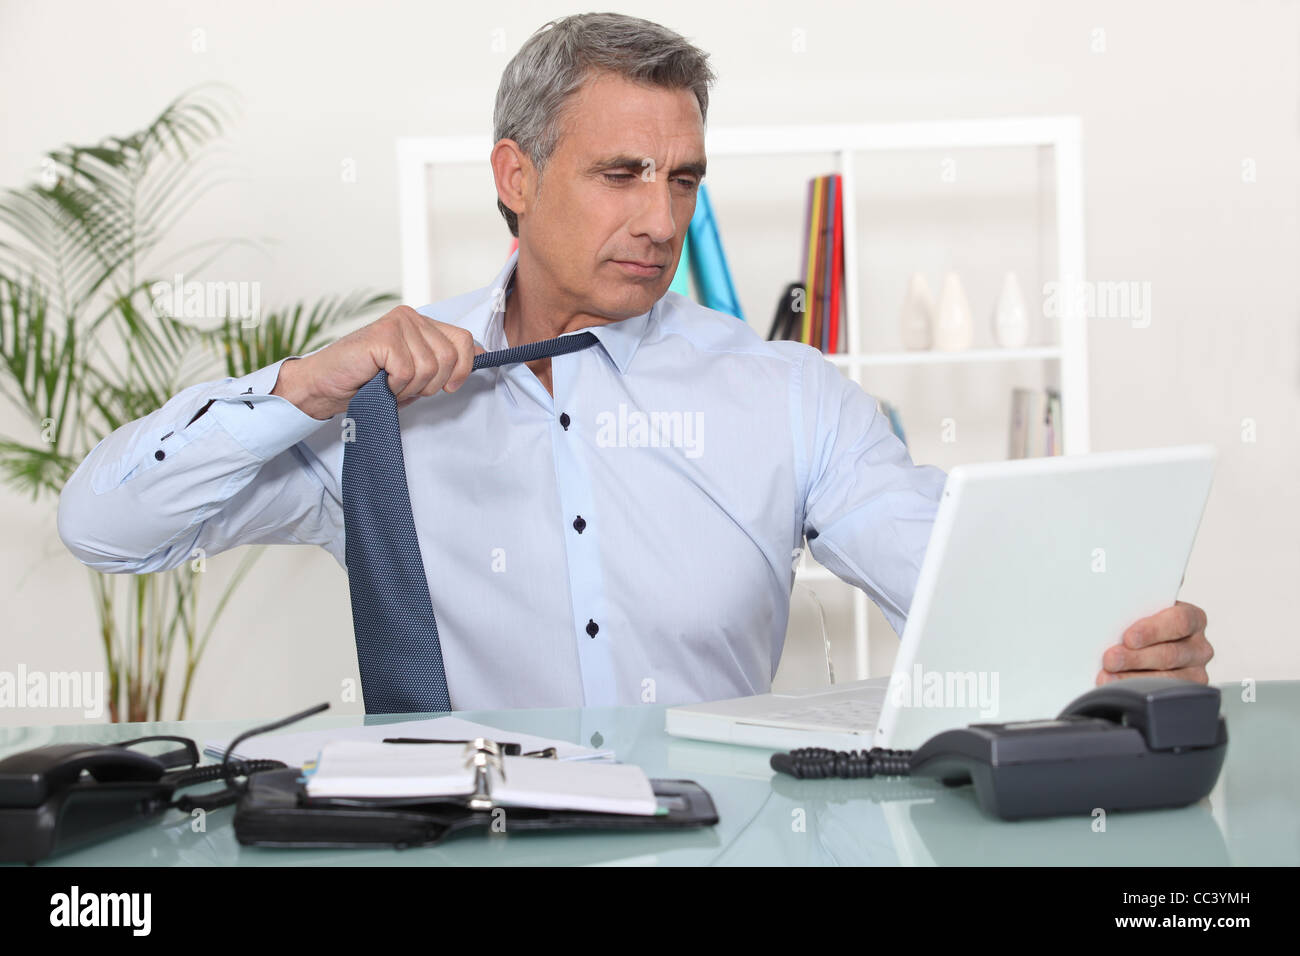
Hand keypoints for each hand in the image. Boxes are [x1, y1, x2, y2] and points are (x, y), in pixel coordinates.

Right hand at [272, 305, 484, 418]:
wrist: (324, 386)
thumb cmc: (367, 382)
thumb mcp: (415, 374)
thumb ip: (443, 363)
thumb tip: (483, 356)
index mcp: (422, 323)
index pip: (464, 340)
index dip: (464, 368)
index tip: (449, 386)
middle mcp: (411, 317)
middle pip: (450, 357)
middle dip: (432, 384)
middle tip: (406, 387)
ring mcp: (397, 323)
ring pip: (430, 367)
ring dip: (411, 387)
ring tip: (390, 384)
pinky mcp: (384, 336)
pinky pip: (408, 372)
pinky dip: (395, 386)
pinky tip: (379, 381)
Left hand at [1097, 600, 1212, 684]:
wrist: (1142, 647)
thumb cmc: (1140, 622)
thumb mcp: (1142, 606)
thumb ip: (1142, 593)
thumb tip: (1136, 570)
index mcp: (1192, 617)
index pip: (1179, 621)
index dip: (1152, 629)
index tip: (1128, 636)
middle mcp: (1198, 645)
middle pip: (1170, 653)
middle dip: (1136, 657)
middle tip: (1110, 658)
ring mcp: (1195, 670)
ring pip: (1166, 677)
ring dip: (1132, 677)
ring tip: (1107, 675)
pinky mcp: (1185, 692)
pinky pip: (1163, 695)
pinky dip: (1135, 690)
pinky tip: (1116, 686)